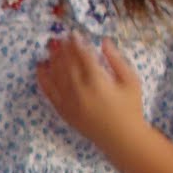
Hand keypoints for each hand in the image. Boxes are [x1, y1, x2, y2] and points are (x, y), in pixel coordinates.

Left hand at [36, 33, 142, 148]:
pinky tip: (41, 66)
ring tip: (52, 47)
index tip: (73, 33)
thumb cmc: (130, 108)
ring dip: (52, 58)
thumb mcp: (131, 81)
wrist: (121, 139)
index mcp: (98, 81)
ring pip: (56, 74)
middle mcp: (80, 90)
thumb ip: (116, 60)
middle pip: (67, 63)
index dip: (77, 42)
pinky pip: (48, 91)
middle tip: (60, 37)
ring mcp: (69, 101)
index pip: (83, 55)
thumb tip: (104, 41)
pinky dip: (43, 77)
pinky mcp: (63, 111)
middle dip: (63, 48)